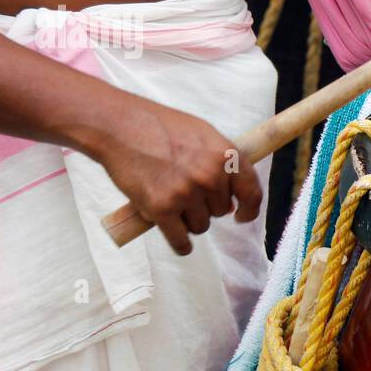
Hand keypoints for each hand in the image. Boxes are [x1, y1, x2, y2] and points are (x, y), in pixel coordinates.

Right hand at [91, 100, 263, 255]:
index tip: (242, 217)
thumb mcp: (202, 134)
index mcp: (226, 155)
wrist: (119, 126)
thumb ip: (221, 162)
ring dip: (188, 221)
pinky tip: (180, 243)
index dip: (250, 210)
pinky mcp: (161, 208)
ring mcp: (186, 193)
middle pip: (220, 211)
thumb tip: (232, 198)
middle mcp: (210, 176)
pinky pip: (180, 240)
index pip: (251, 193)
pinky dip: (181, 245)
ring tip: (171, 202)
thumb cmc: (159, 126)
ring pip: (200, 226)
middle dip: (206, 206)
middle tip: (184, 190)